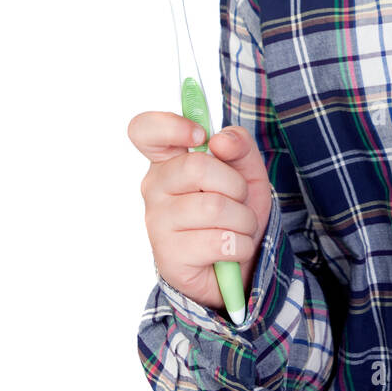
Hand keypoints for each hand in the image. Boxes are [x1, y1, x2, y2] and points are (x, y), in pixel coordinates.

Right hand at [129, 111, 271, 310]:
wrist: (238, 265)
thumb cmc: (235, 209)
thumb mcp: (246, 170)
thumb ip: (239, 144)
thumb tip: (220, 141)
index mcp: (168, 159)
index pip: (144, 130)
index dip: (171, 126)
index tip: (201, 136)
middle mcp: (154, 187)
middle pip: (196, 167)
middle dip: (235, 184)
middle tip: (238, 199)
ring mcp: (157, 223)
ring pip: (213, 207)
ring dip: (243, 220)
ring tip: (238, 228)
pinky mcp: (168, 257)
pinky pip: (219, 242)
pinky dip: (240, 246)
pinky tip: (231, 251)